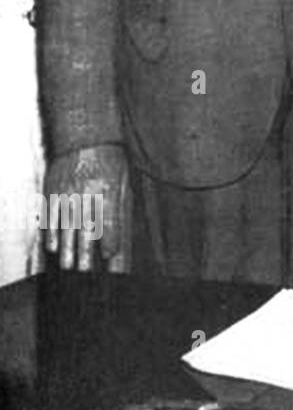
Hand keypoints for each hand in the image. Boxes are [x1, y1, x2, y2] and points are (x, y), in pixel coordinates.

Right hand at [44, 144, 128, 272]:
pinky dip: (51, 232)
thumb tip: (117, 236)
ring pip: (65, 226)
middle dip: (84, 253)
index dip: (109, 240)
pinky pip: (51, 215)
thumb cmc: (110, 161)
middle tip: (84, 272)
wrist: (86, 138)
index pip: (108, 221)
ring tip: (67, 266)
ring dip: (66, 248)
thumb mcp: (123, 182)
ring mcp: (67, 192)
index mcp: (107, 190)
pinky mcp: (54, 190)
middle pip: (84, 228)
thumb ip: (119, 209)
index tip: (108, 255)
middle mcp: (86, 193)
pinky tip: (53, 246)